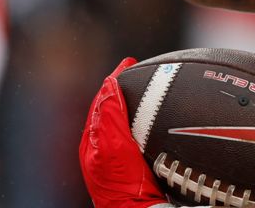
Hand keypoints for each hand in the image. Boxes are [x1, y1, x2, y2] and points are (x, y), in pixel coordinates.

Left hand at [79, 58, 172, 207]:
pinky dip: (147, 117)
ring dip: (136, 101)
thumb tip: (109, 85)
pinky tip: (160, 116)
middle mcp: (105, 148)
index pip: (102, 100)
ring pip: (126, 119)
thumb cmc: (125, 192)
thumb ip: (109, 119)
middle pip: (114, 108)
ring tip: (151, 85)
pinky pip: (138, 131)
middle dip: (124, 87)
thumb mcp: (113, 150)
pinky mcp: (136, 164)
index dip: (115, 79)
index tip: (130, 62)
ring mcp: (120, 157)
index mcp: (94, 143)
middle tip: (140, 69)